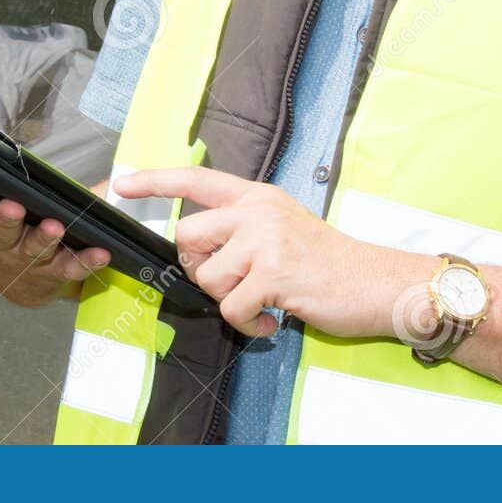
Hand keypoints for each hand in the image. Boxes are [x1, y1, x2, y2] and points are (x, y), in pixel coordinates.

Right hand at [0, 138, 110, 307]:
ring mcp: (27, 259)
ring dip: (43, 239)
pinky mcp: (56, 271)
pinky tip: (102, 250)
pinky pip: (73, 267)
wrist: (18, 285)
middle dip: (3, 220)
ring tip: (56, 227)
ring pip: (34, 250)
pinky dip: (87, 260)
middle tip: (11, 209)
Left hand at [110, 167, 427, 339]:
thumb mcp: (284, 226)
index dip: (156, 181)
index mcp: (258, 197)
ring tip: (262, 301)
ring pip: (208, 278)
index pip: (196, 179)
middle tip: (231, 282)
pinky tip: (273, 317)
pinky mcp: (274, 274)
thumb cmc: (329, 261)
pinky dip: (249, 324)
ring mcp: (266, 241)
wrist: (376, 281)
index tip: (125, 183)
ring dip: (230, 302)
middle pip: (187, 236)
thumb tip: (199, 248)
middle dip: (198, 269)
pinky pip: (233, 309)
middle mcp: (258, 212)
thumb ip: (243, 227)